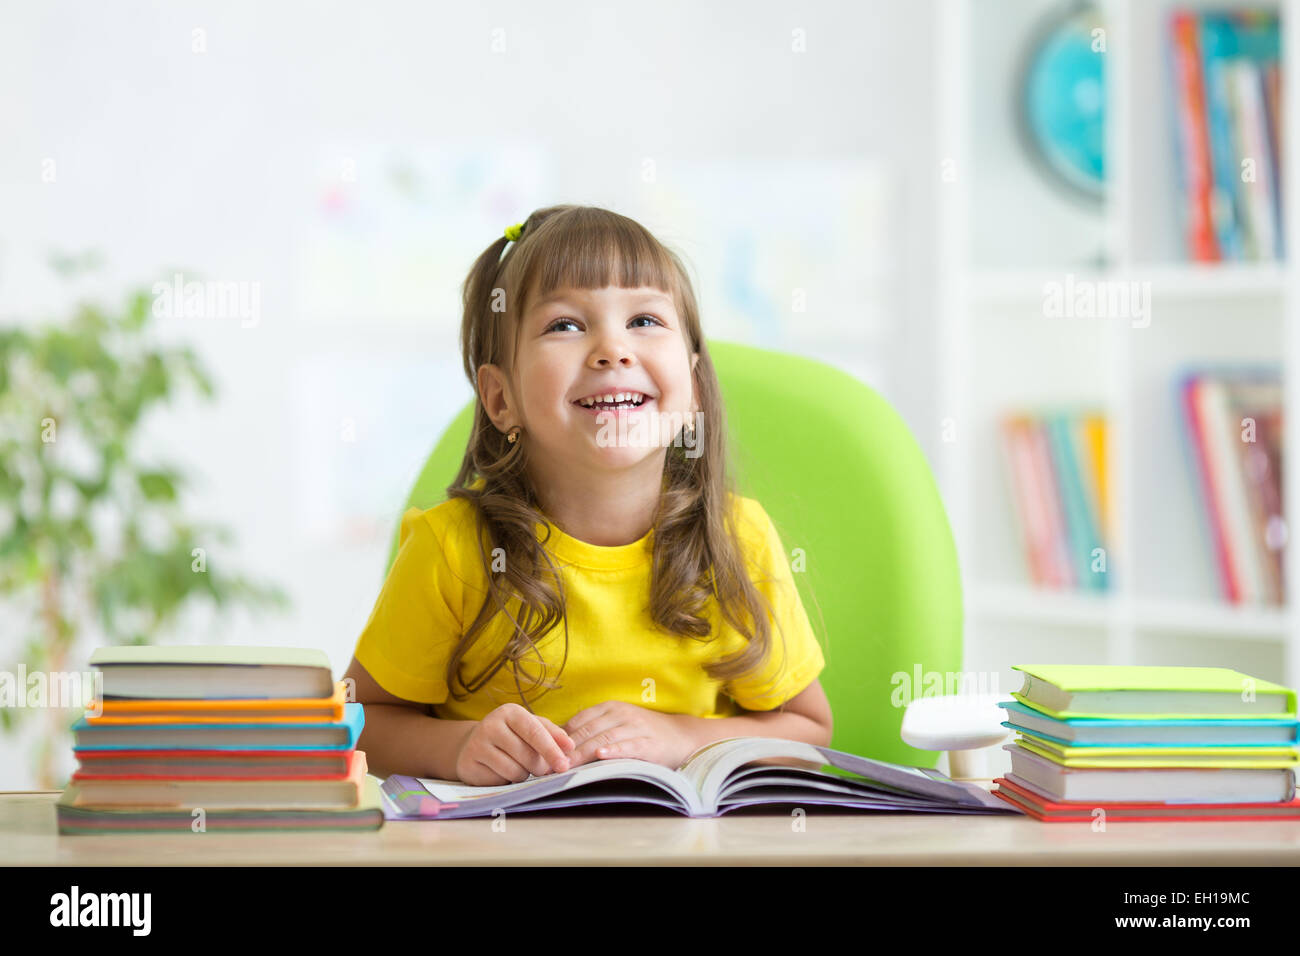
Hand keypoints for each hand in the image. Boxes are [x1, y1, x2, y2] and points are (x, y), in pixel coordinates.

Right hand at [453, 703, 575, 785]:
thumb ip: (553, 734)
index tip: (564, 765)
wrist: (474, 744)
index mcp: (510, 712)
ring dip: (523, 775)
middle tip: (538, 767)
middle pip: (527, 756)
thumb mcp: (532, 727)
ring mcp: (476, 744)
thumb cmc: (512, 735)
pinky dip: (506, 780)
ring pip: (515, 771)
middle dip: (539, 767)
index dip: (552, 750)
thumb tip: (569, 747)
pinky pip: (499, 781)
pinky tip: (500, 771)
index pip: (535, 732)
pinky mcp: (468, 764)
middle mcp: (490, 725)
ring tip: (517, 765)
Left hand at [562, 701, 699, 770]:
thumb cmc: (641, 732)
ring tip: (567, 766)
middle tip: (550, 766)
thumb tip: (557, 742)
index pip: (578, 721)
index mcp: (609, 707)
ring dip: (582, 753)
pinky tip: (601, 756)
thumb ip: (592, 729)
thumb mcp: (616, 723)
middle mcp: (620, 714)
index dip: (560, 739)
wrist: (679, 735)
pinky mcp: (648, 743)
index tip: (545, 755)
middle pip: (587, 732)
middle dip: (567, 750)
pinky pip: (628, 746)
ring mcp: (635, 727)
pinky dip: (613, 751)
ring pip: (603, 739)